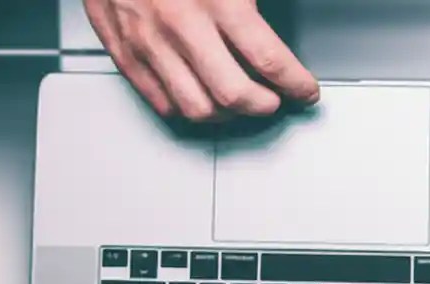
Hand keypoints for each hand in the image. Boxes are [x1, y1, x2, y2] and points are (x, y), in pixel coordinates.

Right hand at [83, 0, 319, 120]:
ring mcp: (148, 43)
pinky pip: (160, 101)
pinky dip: (187, 107)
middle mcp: (181, 25)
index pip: (269, 60)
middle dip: (264, 105)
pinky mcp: (124, 51)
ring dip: (227, 114)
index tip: (305, 90)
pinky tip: (201, 96)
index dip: (295, 83)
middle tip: (275, 100)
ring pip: (196, 108)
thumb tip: (280, 22)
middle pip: (234, 95)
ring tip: (239, 103)